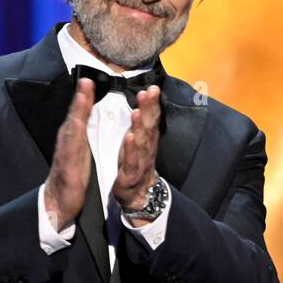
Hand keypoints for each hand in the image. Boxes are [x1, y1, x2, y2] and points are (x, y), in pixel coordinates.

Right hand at [42, 78, 95, 231]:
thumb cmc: (72, 177)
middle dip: (80, 96)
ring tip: (83, 93)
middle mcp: (68, 141)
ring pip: (72, 126)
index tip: (90, 78)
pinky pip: (71, 147)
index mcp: (74, 138)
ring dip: (77, 108)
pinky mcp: (66, 165)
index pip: (80, 113)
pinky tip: (78, 123)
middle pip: (74, 114)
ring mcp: (65, 152)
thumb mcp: (79, 152)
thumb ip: (82, 135)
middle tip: (86, 78)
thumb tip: (86, 120)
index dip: (84, 96)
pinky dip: (75, 134)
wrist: (59, 202)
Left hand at [113, 83, 161, 212]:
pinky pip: (131, 161)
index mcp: (147, 139)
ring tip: (138, 111)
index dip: (152, 103)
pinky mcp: (131, 174)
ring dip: (140, 126)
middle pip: (149, 126)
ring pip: (142, 142)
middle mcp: (147, 148)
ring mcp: (140, 161)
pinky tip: (130, 138)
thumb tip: (143, 103)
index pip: (151, 118)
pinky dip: (130, 149)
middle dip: (149, 108)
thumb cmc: (135, 166)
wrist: (138, 195)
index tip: (152, 87)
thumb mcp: (139, 143)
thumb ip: (142, 124)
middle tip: (149, 92)